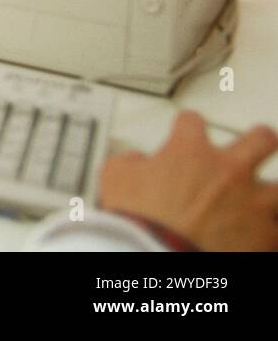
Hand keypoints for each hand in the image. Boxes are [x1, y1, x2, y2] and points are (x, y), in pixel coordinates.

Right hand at [98, 110, 277, 250]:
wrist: (157, 255)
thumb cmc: (139, 219)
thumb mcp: (115, 176)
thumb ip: (130, 161)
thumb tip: (136, 161)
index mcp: (190, 151)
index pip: (193, 122)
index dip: (187, 127)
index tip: (185, 132)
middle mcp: (228, 171)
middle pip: (261, 139)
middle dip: (257, 141)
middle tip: (251, 148)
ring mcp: (252, 203)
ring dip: (268, 195)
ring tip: (258, 202)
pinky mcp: (264, 238)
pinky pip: (274, 232)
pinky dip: (265, 234)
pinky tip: (254, 236)